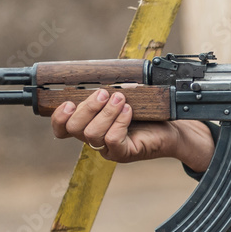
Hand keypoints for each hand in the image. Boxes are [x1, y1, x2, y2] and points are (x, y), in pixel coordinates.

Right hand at [50, 89, 214, 171]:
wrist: (171, 128)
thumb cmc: (147, 112)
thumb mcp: (123, 98)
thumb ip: (108, 91)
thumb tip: (100, 77)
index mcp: (89, 125)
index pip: (62, 128)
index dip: (59, 117)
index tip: (68, 102)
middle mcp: (95, 139)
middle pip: (74, 129)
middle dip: (87, 108)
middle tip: (103, 94)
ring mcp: (108, 149)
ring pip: (92, 134)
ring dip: (106, 113)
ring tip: (121, 99)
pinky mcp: (123, 154)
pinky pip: (112, 140)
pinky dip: (119, 122)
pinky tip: (130, 111)